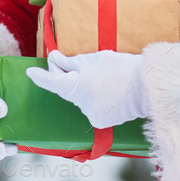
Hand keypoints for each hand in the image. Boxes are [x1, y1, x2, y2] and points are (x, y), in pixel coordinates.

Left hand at [26, 50, 147, 128]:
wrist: (148, 87)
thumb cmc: (123, 67)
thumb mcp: (96, 58)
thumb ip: (72, 62)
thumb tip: (55, 60)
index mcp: (80, 86)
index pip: (53, 83)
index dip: (40, 77)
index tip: (31, 72)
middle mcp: (83, 105)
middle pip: (66, 90)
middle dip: (65, 77)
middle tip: (69, 63)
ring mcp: (91, 115)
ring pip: (79, 99)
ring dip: (82, 88)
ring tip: (100, 77)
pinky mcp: (99, 122)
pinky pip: (90, 107)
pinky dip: (93, 98)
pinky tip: (107, 90)